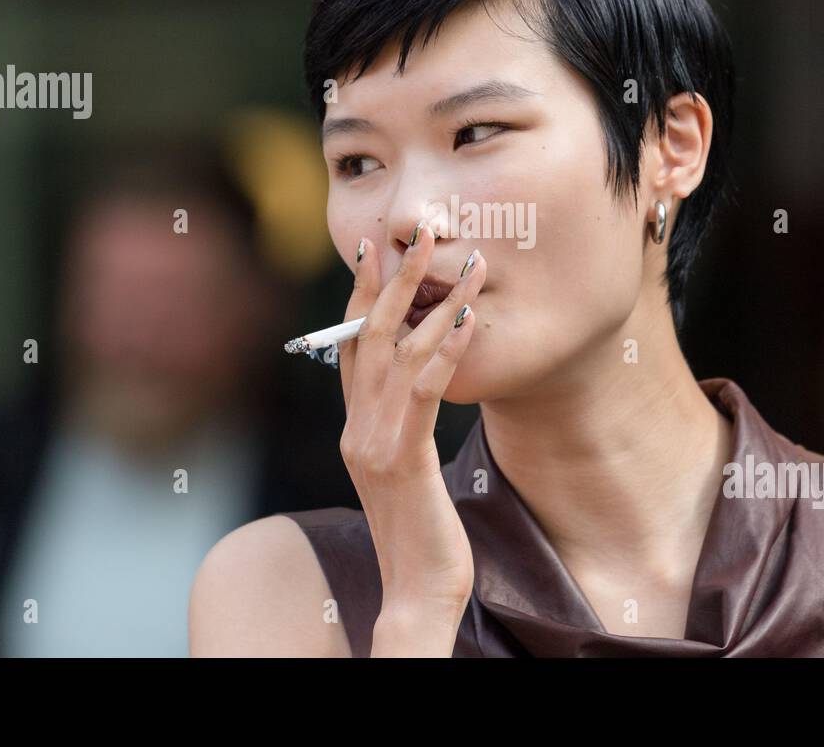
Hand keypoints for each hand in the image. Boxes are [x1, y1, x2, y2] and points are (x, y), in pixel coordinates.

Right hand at [336, 221, 486, 649]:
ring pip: (401, 353)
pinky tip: (469, 321)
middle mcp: (355, 427)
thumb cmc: (420, 534)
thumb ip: (403, 429)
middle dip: (396, 278)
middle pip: (372, 337)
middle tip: (422, 232)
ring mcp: (373, 442)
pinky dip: (446, 350)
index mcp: (354, 429)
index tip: (375, 250)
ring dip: (437, 302)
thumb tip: (419, 388)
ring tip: (470, 263)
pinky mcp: (402, 458)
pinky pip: (424, 391)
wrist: (415, 592)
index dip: (361, 296)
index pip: (353, 348)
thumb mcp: (404, 473)